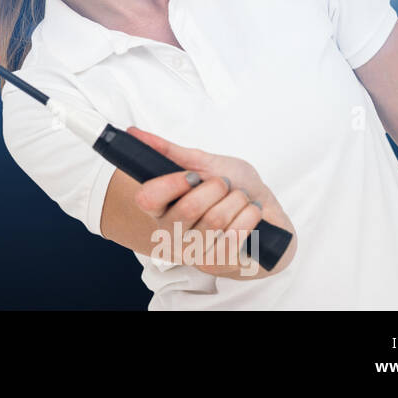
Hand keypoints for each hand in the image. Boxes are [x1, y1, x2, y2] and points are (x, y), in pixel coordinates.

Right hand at [126, 126, 296, 278]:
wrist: (267, 214)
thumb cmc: (233, 189)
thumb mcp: (203, 163)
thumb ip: (169, 151)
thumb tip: (131, 132)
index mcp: (160, 209)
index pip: (146, 199)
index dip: (171, 184)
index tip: (192, 176)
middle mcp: (171, 234)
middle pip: (188, 208)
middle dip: (216, 188)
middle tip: (224, 185)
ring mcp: (193, 253)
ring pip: (215, 220)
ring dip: (237, 201)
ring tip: (240, 199)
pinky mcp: (218, 265)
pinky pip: (234, 237)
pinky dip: (250, 216)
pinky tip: (251, 213)